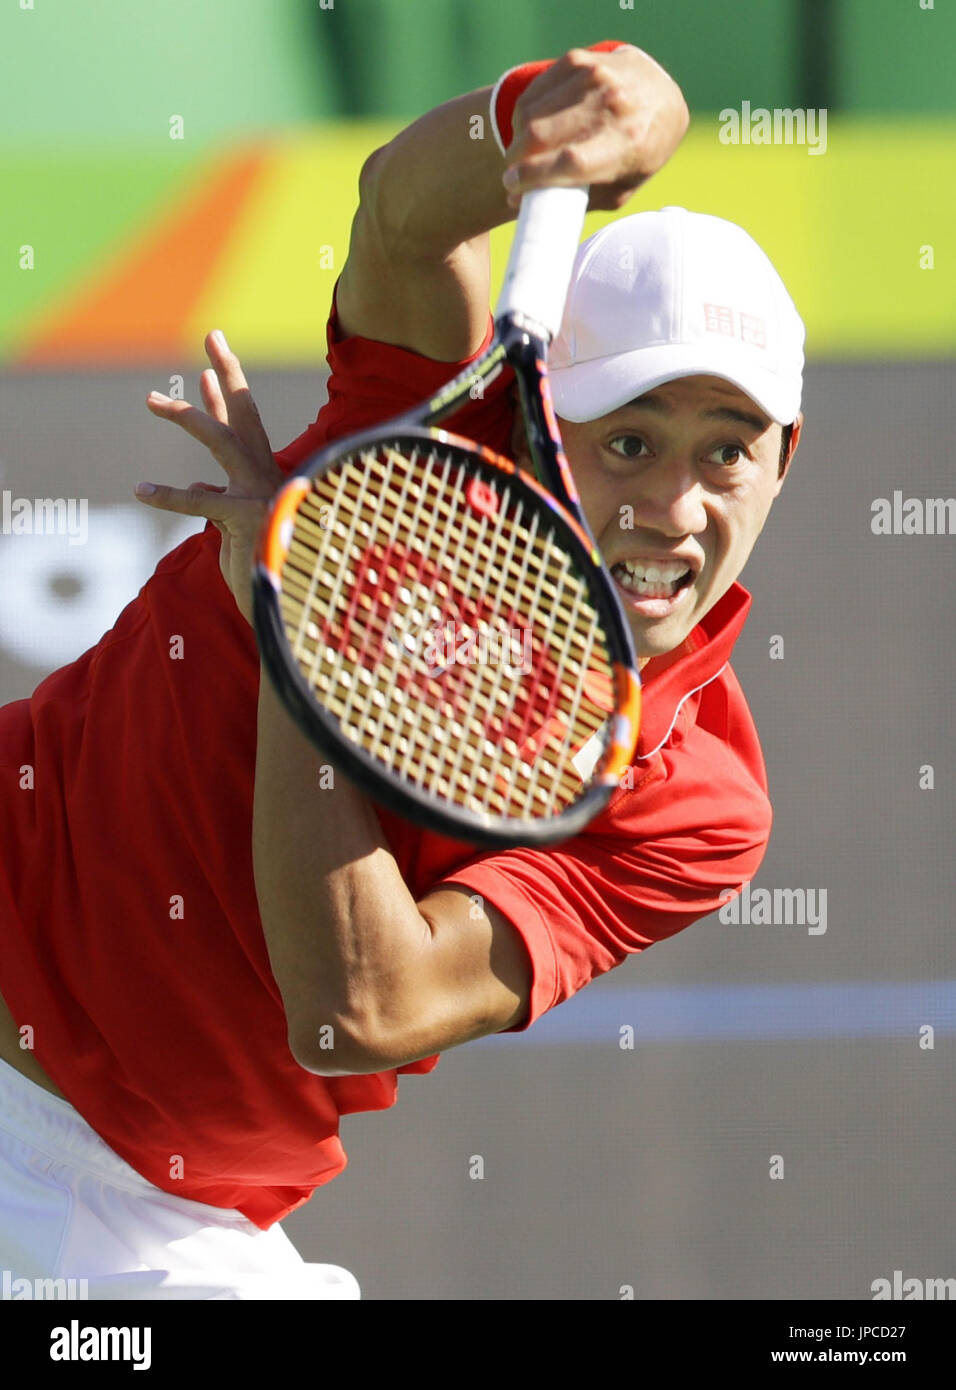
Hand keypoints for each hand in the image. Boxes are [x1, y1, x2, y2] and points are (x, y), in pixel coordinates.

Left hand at [136, 330, 282, 624]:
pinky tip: (141, 490)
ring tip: (152, 399)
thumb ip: (218, 502)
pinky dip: (170, 497)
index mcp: (266, 477)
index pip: (245, 426)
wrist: (292, 603)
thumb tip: (198, 485)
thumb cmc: (265, 569)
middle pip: (248, 413)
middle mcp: (268, 477)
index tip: (209, 362)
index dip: (226, 392)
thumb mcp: (237, 529)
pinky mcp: (247, 520)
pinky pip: (203, 503)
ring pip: (224, 442)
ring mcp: (260, 495)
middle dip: (230, 371)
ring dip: (189, 417)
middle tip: (210, 334)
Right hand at [503, 45, 688, 210]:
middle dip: (516, 160)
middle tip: (513, 174)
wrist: (662, 96)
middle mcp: (612, 104)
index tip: (512, 187)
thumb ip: (580, 200)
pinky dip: (524, 115)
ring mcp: (594, 77)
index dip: (533, 176)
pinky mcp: (578, 60)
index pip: (569, 161)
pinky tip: (531, 128)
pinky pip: (534, 93)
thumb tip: (523, 202)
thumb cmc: (638, 154)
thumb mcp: (622, 187)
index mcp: (627, 143)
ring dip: (518, 139)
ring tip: (524, 154)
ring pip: (531, 113)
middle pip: (542, 135)